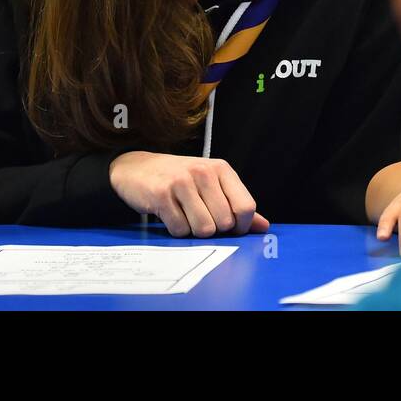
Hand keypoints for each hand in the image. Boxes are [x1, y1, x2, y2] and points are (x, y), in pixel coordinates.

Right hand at [109, 151, 269, 237]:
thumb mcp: (212, 185)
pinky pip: (180, 230)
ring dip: (194, 232)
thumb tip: (264, 227)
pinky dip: (177, 230)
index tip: (229, 228)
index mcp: (221, 169)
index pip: (246, 207)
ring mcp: (182, 182)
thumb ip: (237, 205)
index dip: (240, 226)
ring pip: (204, 229)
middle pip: (225, 223)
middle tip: (200, 218)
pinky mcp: (162, 195)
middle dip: (214, 230)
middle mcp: (204, 172)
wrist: (136, 168)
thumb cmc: (180, 179)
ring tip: (185, 216)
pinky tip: (170, 216)